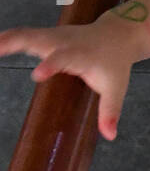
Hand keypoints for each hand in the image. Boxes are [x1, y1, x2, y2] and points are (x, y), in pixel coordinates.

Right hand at [0, 12, 138, 139]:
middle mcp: (64, 41)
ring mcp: (53, 35)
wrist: (117, 36)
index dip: (50, 65)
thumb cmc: (114, 64)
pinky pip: (24, 35)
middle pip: (37, 39)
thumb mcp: (116, 88)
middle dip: (17, 43)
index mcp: (80, 54)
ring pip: (26, 34)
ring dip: (6, 40)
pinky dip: (8, 39)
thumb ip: (110, 111)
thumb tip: (110, 136)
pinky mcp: (46, 35)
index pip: (63, 58)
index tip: (37, 75)